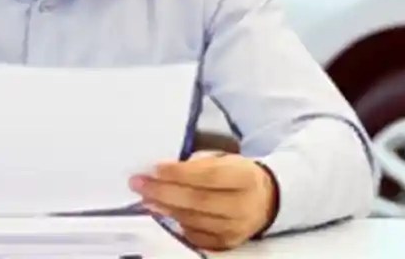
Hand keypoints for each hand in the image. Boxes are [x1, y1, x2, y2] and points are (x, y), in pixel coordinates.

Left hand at [131, 151, 277, 250]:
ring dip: (165, 207)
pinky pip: (194, 234)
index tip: (155, 168)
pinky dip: (177, 222)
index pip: (209, 176)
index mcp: (246, 178)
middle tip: (139, 184)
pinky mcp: (225, 244)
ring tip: (146, 197)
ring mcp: (234, 229)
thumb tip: (164, 171)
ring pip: (192, 219)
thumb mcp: (227, 160)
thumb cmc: (239, 176)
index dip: (180, 173)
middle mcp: (243, 206)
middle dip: (163, 191)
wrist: (264, 201)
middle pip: (197, 201)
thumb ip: (199, 164)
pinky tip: (165, 211)